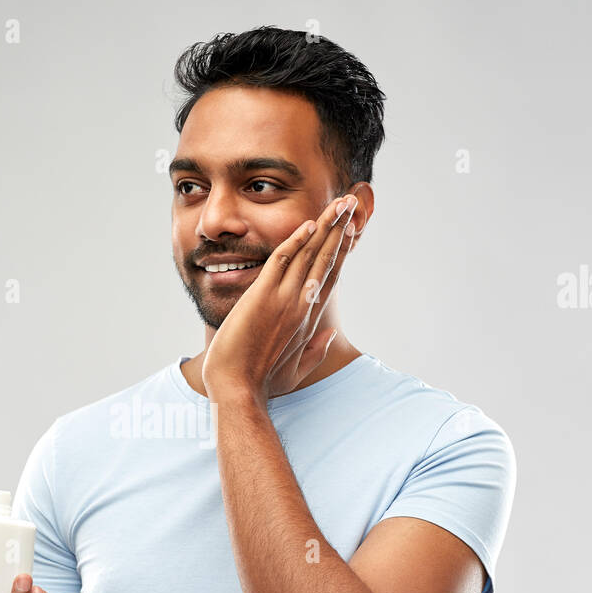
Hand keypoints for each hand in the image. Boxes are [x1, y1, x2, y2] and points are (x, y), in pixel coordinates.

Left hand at [201, 193, 358, 404]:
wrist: (238, 388)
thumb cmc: (262, 382)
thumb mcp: (295, 369)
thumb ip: (315, 351)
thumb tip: (332, 334)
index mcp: (308, 319)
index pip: (330, 277)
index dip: (341, 251)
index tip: (350, 230)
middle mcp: (302, 305)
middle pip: (326, 259)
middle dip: (340, 229)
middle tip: (352, 204)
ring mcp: (285, 300)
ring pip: (310, 255)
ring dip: (326, 226)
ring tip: (340, 204)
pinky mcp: (264, 297)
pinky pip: (283, 260)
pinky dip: (296, 240)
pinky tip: (309, 223)